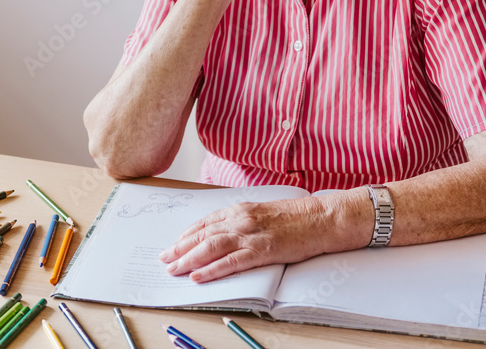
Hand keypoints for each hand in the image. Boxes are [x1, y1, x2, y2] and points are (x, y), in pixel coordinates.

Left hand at [157, 197, 334, 283]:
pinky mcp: (262, 251)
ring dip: (188, 259)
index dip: (188, 233)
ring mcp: (251, 235)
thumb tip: (227, 231)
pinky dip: (212, 270)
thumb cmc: (297, 216)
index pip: (206, 222)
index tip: (175, 242)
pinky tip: (198, 276)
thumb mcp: (264, 212)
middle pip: (203, 234)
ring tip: (173, 269)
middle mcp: (241, 220)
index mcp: (241, 209)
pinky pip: (231, 262)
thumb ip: (244, 220)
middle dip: (180, 247)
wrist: (321, 217)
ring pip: (211, 247)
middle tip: (164, 258)